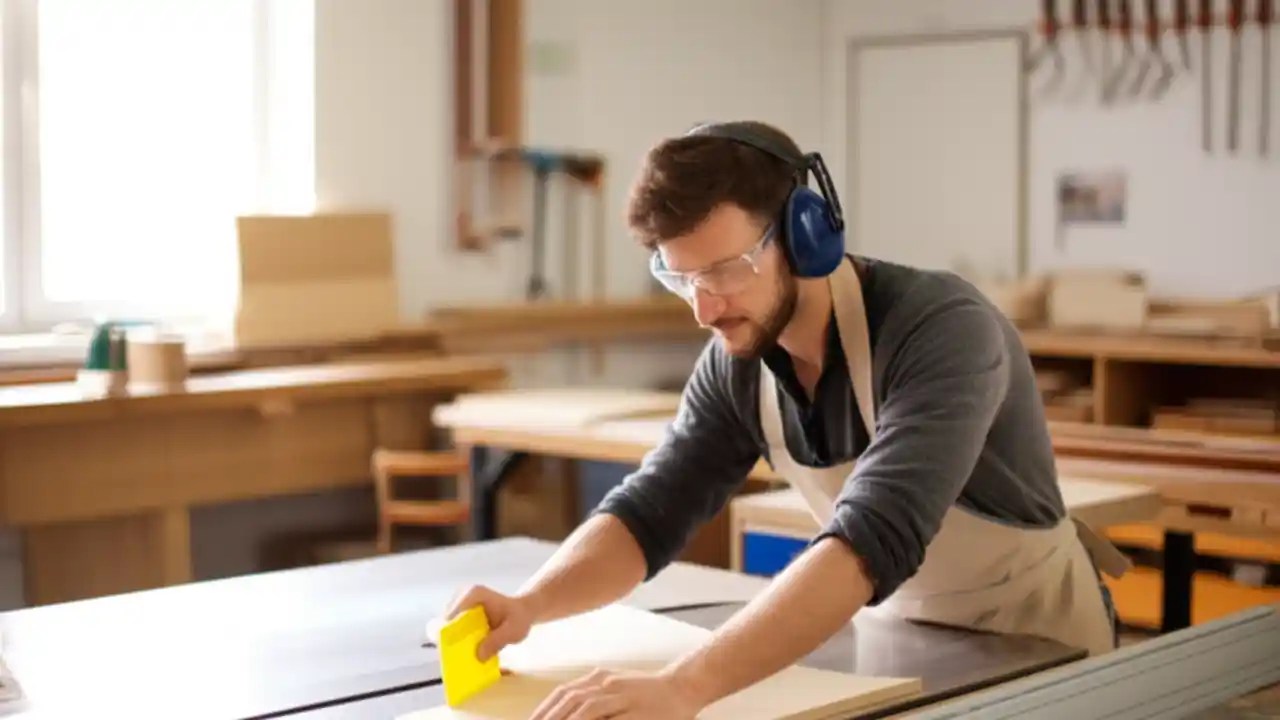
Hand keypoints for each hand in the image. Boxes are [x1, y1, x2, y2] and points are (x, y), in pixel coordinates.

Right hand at [442, 584, 534, 660]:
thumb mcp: (513, 631)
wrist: (522, 612)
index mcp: (474, 595)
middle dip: (449, 641)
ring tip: (458, 659)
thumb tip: (478, 656)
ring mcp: (459, 604)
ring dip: (451, 643)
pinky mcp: (459, 614)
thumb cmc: (519, 618)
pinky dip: (456, 642)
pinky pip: (451, 630)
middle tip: (455, 660)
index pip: (454, 615)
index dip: (450, 634)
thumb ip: (497, 641)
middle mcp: (462, 596)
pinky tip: (463, 653)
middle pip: (446, 621)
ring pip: (446, 627)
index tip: (452, 652)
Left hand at [528, 668, 705, 719]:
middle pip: (570, 700)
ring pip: (587, 709)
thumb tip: (568, 713)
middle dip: (549, 717)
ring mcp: (623, 696)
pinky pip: (611, 719)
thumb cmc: (649, 693)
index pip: (564, 693)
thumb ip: (593, 700)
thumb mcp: (616, 690)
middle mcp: (608, 684)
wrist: (683, 686)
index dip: (544, 709)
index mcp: (600, 678)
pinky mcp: (637, 710)